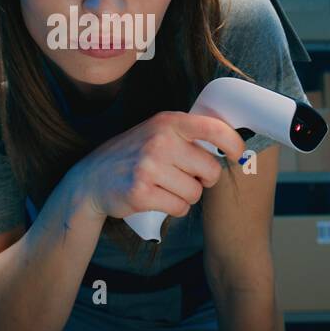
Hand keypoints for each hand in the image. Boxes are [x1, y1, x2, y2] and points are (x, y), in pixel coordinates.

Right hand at [64, 111, 247, 221]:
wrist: (92, 178)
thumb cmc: (134, 155)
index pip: (213, 128)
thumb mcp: (157, 132)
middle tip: (185, 177)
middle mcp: (159, 141)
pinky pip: (179, 207)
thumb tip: (234, 144)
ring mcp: (148, 167)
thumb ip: (188, 134)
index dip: (234, 143)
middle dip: (203, 179)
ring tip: (166, 187)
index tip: (237, 154)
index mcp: (168, 122)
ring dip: (186, 196)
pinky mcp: (141, 193)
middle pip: (210, 169)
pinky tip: (157, 198)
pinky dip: (173, 208)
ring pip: (196, 193)